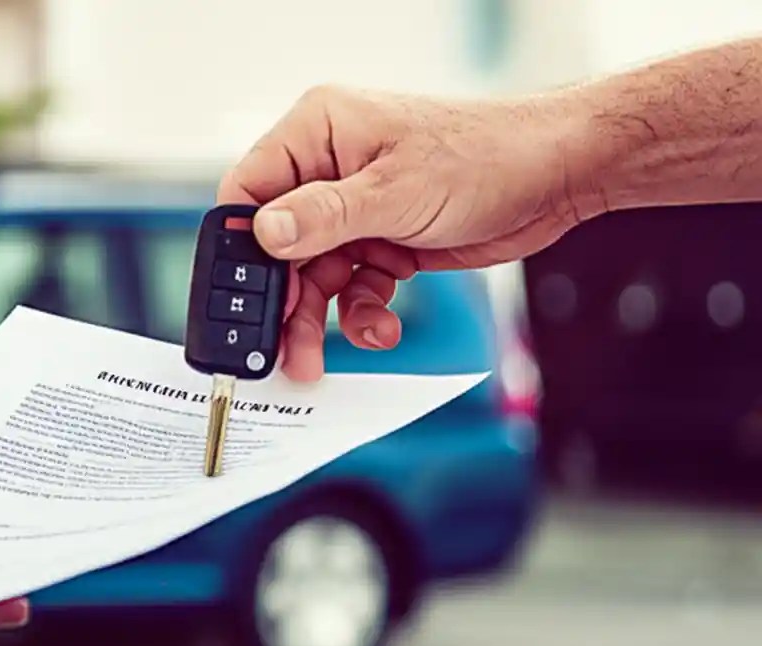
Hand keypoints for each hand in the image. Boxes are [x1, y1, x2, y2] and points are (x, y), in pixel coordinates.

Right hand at [218, 85, 588, 380]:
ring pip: (311, 274)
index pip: (249, 189)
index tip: (241, 299)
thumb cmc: (486, 156)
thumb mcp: (396, 191)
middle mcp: (327, 167)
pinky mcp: (380, 239)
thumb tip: (263, 233)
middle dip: (282, 299)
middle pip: (276, 244)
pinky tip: (380, 327)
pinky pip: (351, 286)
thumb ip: (323, 216)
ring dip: (316, 318)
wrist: (557, 176)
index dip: (241, 246)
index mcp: (318, 132)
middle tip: (279, 348)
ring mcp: (354, 206)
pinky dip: (361, 312)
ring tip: (313, 360)